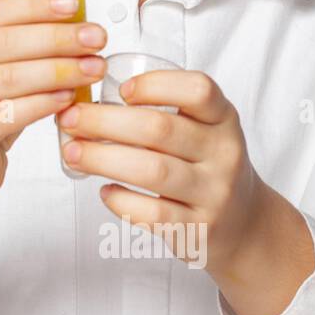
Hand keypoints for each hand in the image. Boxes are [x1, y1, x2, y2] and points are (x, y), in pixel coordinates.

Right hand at [0, 0, 107, 213]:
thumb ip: (22, 47)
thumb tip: (73, 22)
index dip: (33, 5)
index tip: (71, 4)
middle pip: (2, 43)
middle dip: (55, 38)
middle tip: (94, 38)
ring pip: (6, 79)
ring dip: (56, 71)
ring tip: (90, 69)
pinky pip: (5, 116)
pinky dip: (41, 105)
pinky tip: (66, 99)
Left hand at [57, 69, 282, 280]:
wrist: (244, 224)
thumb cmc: (205, 166)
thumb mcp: (203, 130)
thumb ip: (163, 111)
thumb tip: (87, 101)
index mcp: (223, 118)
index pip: (198, 90)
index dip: (155, 85)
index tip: (121, 90)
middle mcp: (224, 153)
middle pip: (160, 129)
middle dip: (104, 121)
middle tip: (69, 119)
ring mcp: (214, 193)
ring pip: (152, 171)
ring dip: (102, 159)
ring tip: (72, 152)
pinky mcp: (199, 229)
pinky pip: (154, 213)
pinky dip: (122, 201)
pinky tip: (105, 191)